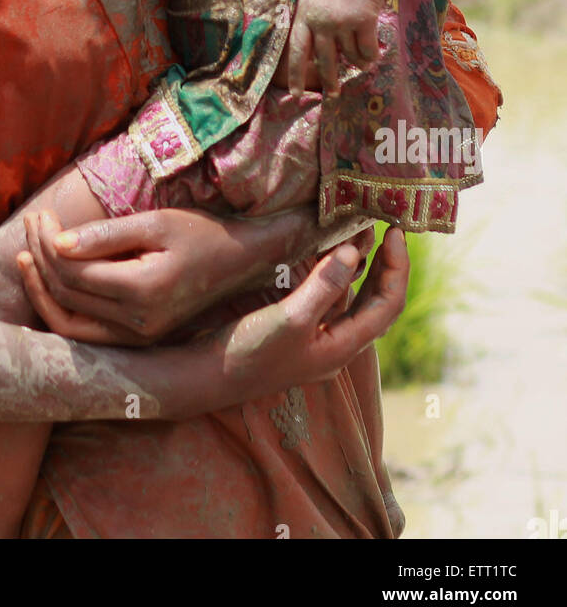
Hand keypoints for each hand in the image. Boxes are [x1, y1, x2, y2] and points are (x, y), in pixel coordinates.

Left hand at [16, 206, 246, 345]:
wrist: (239, 262)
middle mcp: (138, 324)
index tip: (43, 214)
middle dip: (40, 256)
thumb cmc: (199, 233)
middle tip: (33, 222)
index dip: (48, 242)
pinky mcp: (135, 341)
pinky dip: (59, 311)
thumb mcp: (156, 223)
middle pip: (66, 294)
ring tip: (26, 255)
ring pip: (68, 322)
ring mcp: (137, 338)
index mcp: (144, 290)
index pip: (74, 271)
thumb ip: (106, 235)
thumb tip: (57, 243)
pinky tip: (46, 284)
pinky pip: (84, 334)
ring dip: (41, 287)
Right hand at [219, 227, 408, 400]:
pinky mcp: (300, 332)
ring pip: (356, 303)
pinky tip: (332, 257)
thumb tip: (353, 251)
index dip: (398, 268)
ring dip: (367, 270)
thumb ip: (324, 286)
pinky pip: (333, 301)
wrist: (208, 377)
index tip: (395, 231)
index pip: (388, 304)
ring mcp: (319, 340)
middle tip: (390, 229)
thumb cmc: (249, 352)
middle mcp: (337, 346)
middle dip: (389, 267)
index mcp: (343, 347)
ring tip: (368, 236)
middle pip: (378, 304)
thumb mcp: (290, 318)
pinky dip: (340, 276)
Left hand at [288, 0, 385, 96]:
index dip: (295, 74)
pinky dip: (370, 56)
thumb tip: (308, 55)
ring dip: (356, 62)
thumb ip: (308, 22)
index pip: (297, 51)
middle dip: (329, 81)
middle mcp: (320, 20)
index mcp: (304, 15)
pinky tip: (372, 56)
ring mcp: (341, 21)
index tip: (295, 94)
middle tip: (333, 94)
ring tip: (362, 62)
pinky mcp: (362, 21)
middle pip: (324, 61)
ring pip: (349, 56)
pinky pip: (366, 51)